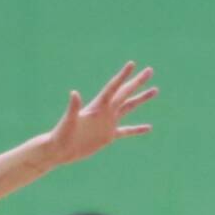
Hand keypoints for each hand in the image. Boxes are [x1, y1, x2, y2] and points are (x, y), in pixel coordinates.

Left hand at [38, 62, 156, 166]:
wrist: (60, 150)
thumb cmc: (61, 134)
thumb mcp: (68, 121)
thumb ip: (73, 107)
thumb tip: (74, 92)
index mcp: (97, 106)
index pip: (113, 87)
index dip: (123, 76)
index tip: (132, 64)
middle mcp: (105, 111)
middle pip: (125, 93)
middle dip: (137, 82)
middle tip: (150, 70)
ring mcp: (108, 122)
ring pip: (129, 107)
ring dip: (141, 99)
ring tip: (155, 90)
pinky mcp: (108, 135)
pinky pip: (126, 131)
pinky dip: (137, 129)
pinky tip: (148, 127)